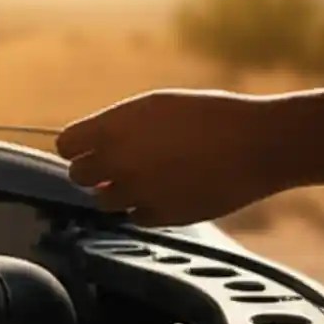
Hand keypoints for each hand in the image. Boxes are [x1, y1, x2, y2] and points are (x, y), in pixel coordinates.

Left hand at [55, 90, 285, 226]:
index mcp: (115, 127)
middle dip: (93, 172)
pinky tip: (170, 190)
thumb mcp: (156, 106)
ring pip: (104, 201)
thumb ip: (117, 127)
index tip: (88, 148)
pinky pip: (136, 216)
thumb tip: (91, 146)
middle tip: (116, 166)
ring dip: (119, 191)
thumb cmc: (210, 116)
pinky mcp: (160, 217)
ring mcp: (138, 192)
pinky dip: (147, 207)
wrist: (258, 143)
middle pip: (77, 177)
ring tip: (149, 177)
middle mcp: (119, 161)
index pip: (65, 145)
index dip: (77, 147)